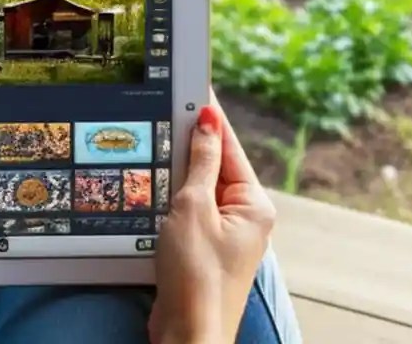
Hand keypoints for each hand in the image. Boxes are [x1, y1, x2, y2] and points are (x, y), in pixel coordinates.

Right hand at [150, 93, 275, 343]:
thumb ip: (200, 162)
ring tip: (160, 142)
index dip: (211, 120)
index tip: (198, 91)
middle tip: (170, 111)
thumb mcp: (193, 207)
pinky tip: (157, 186)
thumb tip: (207, 124)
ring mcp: (226, 237)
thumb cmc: (196, 277)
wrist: (187, 334)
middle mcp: (246, 219)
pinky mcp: (205, 252)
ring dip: (180, 173)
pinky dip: (174, 199)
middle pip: (216, 168)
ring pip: (200, 191)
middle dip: (193, 145)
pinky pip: (191, 213)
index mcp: (254, 205)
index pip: (231, 149)